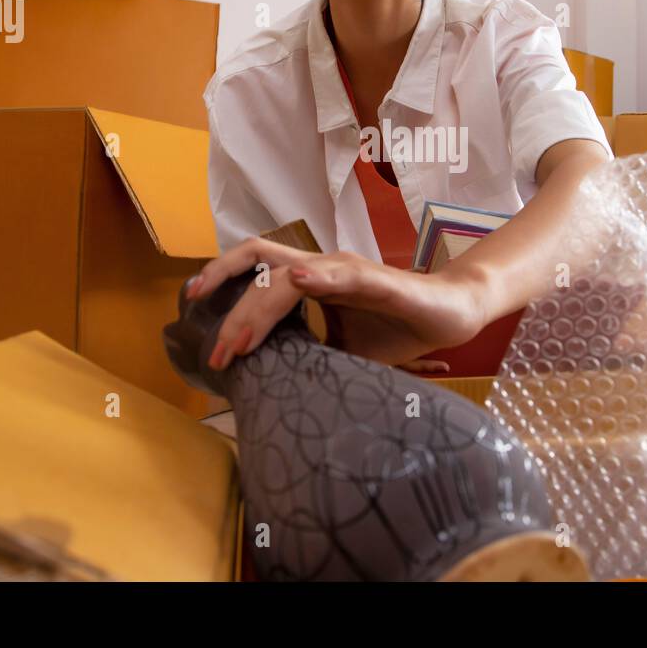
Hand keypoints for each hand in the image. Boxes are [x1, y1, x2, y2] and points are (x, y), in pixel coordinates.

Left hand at [186, 237, 487, 370]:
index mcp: (311, 281)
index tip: (196, 321)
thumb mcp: (340, 350)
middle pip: (258, 262)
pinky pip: (343, 274)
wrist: (450, 316)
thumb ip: (306, 354)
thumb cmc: (397, 328)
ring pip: (288, 273)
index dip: (222, 289)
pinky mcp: (377, 280)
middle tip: (209, 343)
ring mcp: (347, 270)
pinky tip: (300, 283)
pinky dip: (319, 277)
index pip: (256, 273)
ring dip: (257, 307)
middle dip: (223, 293)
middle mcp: (322, 268)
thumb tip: (270, 386)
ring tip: (237, 341)